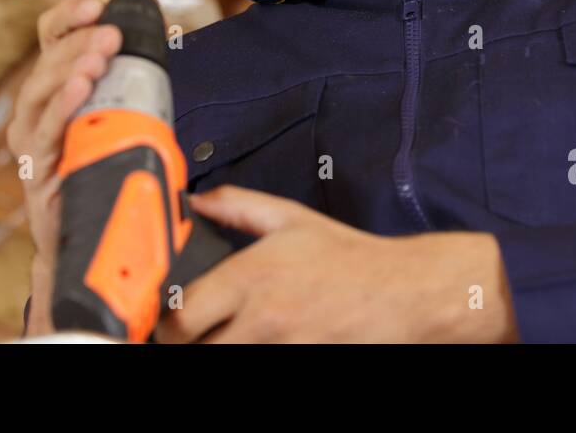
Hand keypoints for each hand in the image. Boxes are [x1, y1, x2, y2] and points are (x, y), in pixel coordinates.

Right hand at [6, 0, 122, 332]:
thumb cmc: (107, 169)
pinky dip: (61, 108)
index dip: (68, 17)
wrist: (92, 235)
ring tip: (99, 57)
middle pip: (48, 61)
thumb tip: (168, 34)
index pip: (52, 38)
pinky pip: (45, 133)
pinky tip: (79, 90)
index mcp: (56, 87)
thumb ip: (137, 79)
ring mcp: (32, 139)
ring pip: (41, 92)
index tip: (94, 7)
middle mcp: (36, 108)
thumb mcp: (125, 115)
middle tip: (111, 35)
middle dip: (80, 43)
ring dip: (70, 69)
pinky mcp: (35, 168)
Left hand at [154, 185, 519, 342]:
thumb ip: (238, 206)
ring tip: (234, 338)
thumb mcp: (293, 219)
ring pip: (223, 363)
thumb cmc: (353, 260)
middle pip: (194, 351)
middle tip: (200, 334)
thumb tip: (195, 202)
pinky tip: (264, 345)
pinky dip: (253, 359)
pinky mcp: (300, 368)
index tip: (173, 320)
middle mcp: (262, 318)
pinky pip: (259, 373)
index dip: (168, 323)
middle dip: (191, 343)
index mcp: (251, 276)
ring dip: (220, 353)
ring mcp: (282, 351)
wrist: (407, 293)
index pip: (179, 318)